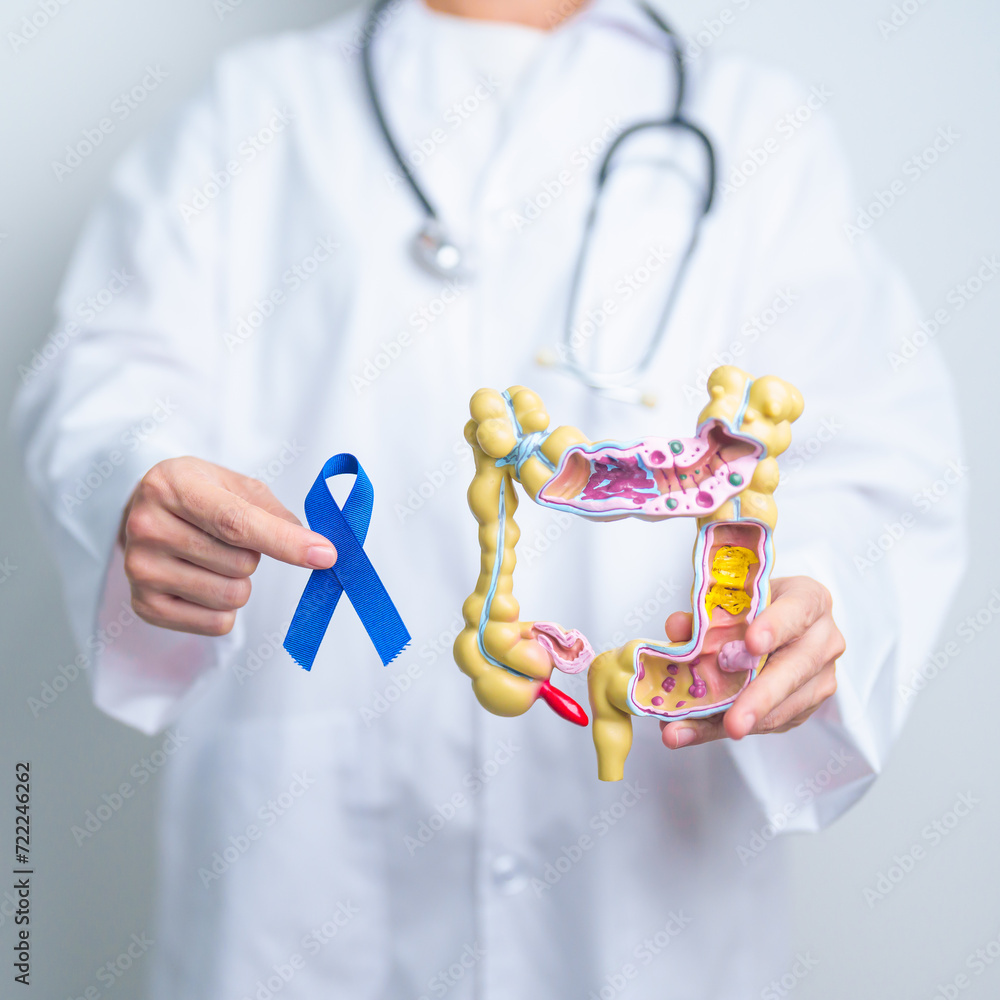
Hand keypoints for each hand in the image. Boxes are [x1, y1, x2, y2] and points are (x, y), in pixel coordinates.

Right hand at [118, 457, 335, 635]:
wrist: (144, 513)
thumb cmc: (199, 495)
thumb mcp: (234, 485)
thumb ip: (275, 512)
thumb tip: (315, 548)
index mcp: (171, 486)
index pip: (237, 523)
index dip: (285, 542)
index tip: (325, 554)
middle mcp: (147, 526)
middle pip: (241, 563)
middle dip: (251, 555)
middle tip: (224, 539)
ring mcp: (140, 568)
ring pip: (231, 596)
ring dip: (237, 581)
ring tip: (211, 558)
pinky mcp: (143, 605)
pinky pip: (217, 623)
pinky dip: (224, 608)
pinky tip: (200, 581)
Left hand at [660, 576, 843, 748]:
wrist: (782, 623)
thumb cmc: (757, 606)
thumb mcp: (733, 600)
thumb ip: (705, 613)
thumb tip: (678, 627)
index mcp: (809, 600)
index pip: (797, 611)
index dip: (774, 627)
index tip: (752, 644)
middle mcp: (823, 639)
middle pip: (793, 671)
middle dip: (759, 699)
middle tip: (733, 723)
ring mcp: (821, 676)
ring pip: (784, 706)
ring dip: (737, 723)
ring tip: (694, 731)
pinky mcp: (808, 704)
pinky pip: (773, 722)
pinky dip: (731, 728)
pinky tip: (701, 729)